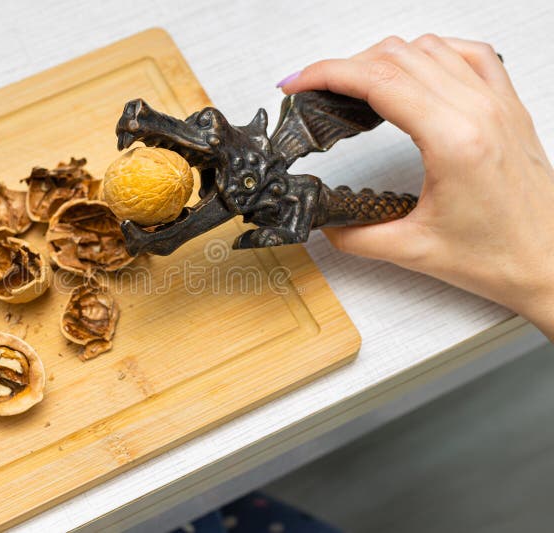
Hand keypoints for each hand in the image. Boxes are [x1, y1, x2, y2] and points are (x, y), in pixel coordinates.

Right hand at [278, 35, 553, 337]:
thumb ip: (356, 235)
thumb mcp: (414, 250)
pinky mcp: (508, 107)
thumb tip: (325, 223)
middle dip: (344, 67)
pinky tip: (413, 71)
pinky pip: (468, 53)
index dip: (327, 75)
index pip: (378, 81)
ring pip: (429, 47)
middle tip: (315, 91)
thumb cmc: (502, 256)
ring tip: (354, 84)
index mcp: (454, 140)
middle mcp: (479, 111)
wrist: (552, 263)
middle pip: (397, 56)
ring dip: (383, 58)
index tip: (297, 84)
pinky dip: (430, 52)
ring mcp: (497, 103)